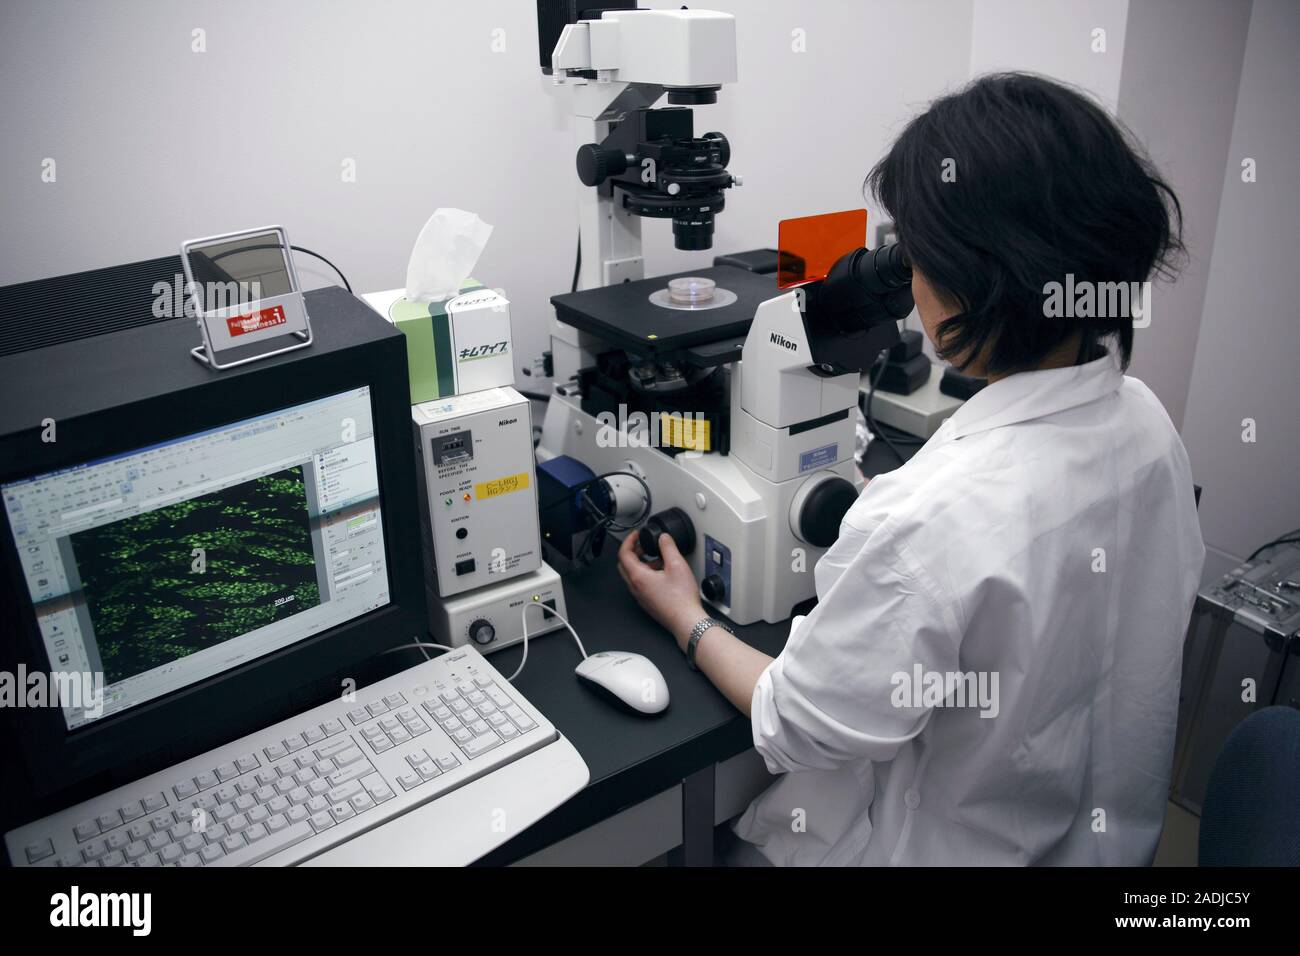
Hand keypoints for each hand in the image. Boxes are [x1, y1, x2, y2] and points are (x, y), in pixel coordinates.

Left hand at [617, 531, 706, 650]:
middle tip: (644, 544)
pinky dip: (647, 574)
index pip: (624, 553)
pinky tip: (663, 573)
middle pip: (625, 564)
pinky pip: (641, 584)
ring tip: (658, 558)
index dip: (629, 540)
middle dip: (633, 551)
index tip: (637, 534)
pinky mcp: (648, 602)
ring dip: (641, 563)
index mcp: (638, 577)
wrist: (686, 621)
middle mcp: (636, 588)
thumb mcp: (677, 565)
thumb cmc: (682, 599)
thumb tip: (663, 538)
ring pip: (633, 575)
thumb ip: (668, 547)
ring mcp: (641, 596)